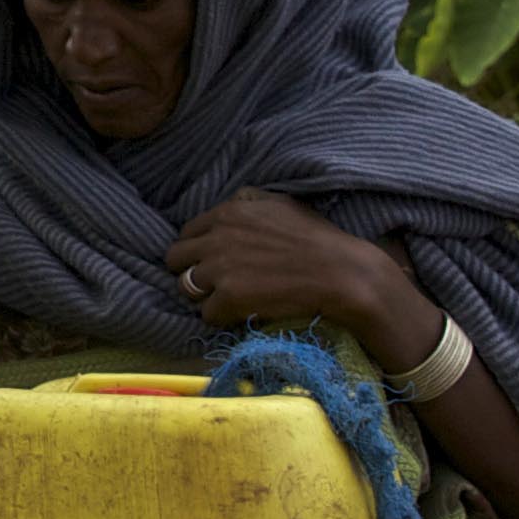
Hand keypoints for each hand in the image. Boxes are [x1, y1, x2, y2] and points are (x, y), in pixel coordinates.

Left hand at [163, 190, 438, 362]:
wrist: (342, 274)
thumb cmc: (317, 238)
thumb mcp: (281, 203)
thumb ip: (248, 201)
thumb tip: (230, 202)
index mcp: (228, 213)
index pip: (187, 233)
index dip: (197, 250)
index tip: (212, 261)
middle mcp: (217, 238)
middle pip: (176, 261)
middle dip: (192, 272)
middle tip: (215, 284)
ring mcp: (220, 269)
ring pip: (187, 289)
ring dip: (205, 296)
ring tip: (230, 300)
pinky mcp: (228, 299)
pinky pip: (207, 314)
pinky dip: (222, 317)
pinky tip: (243, 314)